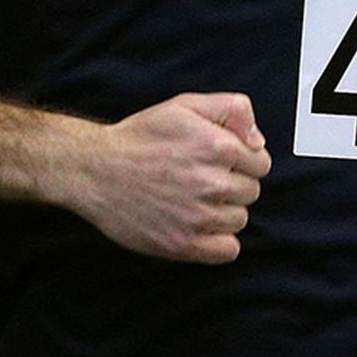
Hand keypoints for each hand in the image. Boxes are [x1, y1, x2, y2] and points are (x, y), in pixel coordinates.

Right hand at [63, 92, 271, 264]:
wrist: (95, 171)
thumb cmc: (140, 138)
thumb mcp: (184, 106)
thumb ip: (231, 110)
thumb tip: (259, 139)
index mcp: (217, 147)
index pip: (261, 163)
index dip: (242, 162)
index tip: (220, 163)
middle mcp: (212, 182)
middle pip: (252, 192)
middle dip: (232, 185)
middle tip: (201, 180)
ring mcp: (199, 216)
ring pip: (239, 220)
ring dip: (223, 212)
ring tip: (192, 200)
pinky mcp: (185, 244)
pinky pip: (228, 250)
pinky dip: (218, 241)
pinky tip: (198, 225)